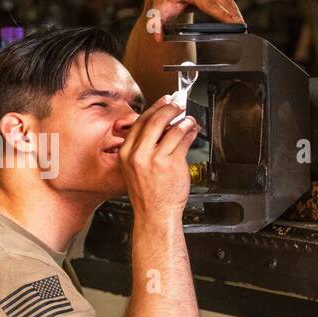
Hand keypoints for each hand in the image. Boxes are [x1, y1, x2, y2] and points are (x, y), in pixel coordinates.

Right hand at [118, 94, 199, 216]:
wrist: (155, 214)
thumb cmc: (147, 194)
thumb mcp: (133, 168)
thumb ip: (142, 147)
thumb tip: (161, 126)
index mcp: (126, 153)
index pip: (140, 122)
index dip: (155, 108)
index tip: (164, 102)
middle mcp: (138, 154)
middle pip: (155, 120)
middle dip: (169, 108)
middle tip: (178, 104)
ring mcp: (155, 159)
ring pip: (171, 129)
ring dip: (183, 120)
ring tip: (188, 119)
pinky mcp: (171, 164)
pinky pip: (183, 140)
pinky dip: (190, 132)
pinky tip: (192, 130)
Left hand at [143, 0, 243, 42]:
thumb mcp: (155, 11)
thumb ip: (154, 25)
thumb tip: (158, 36)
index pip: (207, 2)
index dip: (220, 13)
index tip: (231, 21)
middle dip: (232, 11)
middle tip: (241, 26)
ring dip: (233, 9)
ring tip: (240, 23)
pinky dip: (230, 5)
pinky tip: (233, 16)